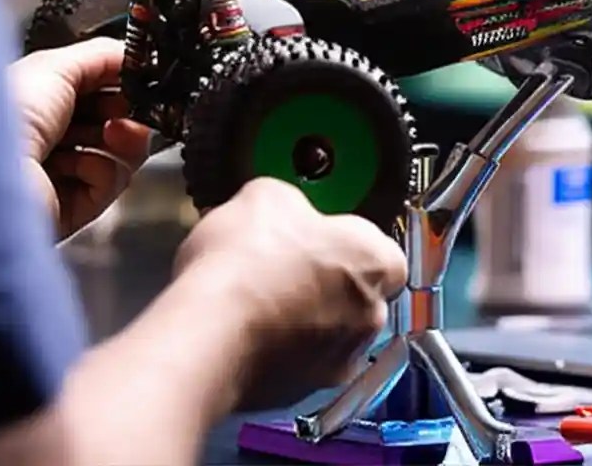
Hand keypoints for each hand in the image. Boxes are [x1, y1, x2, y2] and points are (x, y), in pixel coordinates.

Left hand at [9, 38, 153, 238]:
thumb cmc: (3, 119)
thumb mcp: (54, 66)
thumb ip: (103, 55)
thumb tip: (138, 57)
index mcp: (39, 100)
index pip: (96, 88)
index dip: (121, 83)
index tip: (138, 79)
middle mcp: (50, 135)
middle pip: (115, 120)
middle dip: (128, 111)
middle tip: (129, 108)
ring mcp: (64, 172)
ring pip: (122, 154)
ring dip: (124, 141)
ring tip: (111, 134)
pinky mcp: (75, 204)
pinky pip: (113, 183)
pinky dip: (107, 171)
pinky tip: (84, 166)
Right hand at [173, 178, 407, 410]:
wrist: (209, 333)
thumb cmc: (247, 262)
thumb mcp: (266, 198)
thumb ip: (293, 204)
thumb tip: (285, 211)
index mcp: (378, 261)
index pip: (382, 251)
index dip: (344, 243)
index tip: (315, 239)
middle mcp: (372, 315)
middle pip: (357, 295)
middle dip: (325, 284)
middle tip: (281, 269)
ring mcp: (340, 359)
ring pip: (328, 334)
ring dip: (302, 321)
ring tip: (254, 302)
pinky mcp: (303, 393)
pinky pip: (297, 366)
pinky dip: (277, 353)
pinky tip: (244, 333)